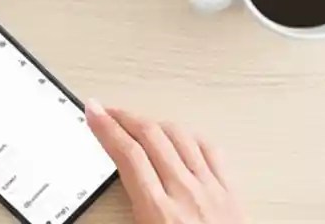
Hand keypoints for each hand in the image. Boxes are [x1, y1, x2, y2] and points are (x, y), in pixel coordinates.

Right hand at [85, 101, 244, 223]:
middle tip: (107, 110)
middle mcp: (186, 193)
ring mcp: (212, 190)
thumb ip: (128, 215)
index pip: (127, 154)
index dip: (106, 127)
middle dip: (124, 116)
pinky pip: (211, 151)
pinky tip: (182, 138)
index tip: (93, 112)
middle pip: (150, 136)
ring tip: (139, 121)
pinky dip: (190, 138)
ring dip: (155, 123)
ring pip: (180, 136)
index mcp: (158, 212)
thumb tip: (115, 192)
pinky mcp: (232, 193)